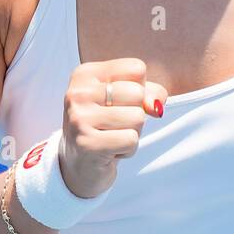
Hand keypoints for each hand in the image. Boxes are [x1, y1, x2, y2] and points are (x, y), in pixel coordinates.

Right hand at [57, 57, 168, 198]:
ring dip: (132, 133)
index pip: (136, 68)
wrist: (79, 165)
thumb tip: (155, 106)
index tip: (120, 103)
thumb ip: (149, 92)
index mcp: (85, 74)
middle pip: (138, 93)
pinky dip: (128, 150)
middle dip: (136, 113)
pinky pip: (131, 140)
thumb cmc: (106, 126)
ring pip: (138, 117)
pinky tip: (110, 152)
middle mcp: (78, 93)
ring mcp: (80, 118)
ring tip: (111, 137)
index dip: (140, 89)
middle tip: (114, 125)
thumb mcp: (126, 100)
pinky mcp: (87, 144)